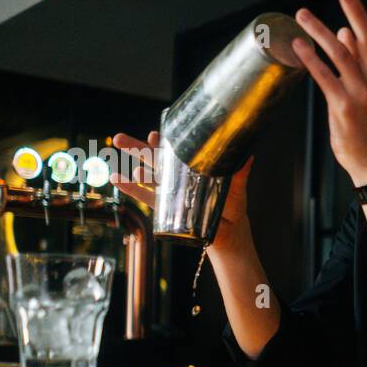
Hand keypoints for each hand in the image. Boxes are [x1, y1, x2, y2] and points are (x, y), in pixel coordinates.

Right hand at [111, 131, 253, 248]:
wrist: (230, 232)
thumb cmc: (233, 208)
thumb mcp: (237, 190)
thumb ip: (239, 174)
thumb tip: (247, 157)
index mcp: (193, 168)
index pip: (176, 151)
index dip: (164, 142)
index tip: (156, 134)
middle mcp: (178, 178)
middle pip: (155, 160)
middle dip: (138, 149)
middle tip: (120, 139)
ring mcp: (171, 193)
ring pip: (148, 178)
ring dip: (134, 170)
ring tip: (127, 164)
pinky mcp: (167, 210)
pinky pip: (146, 198)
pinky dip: (132, 190)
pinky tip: (118, 181)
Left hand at [291, 0, 366, 184]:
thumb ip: (356, 63)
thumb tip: (343, 32)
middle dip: (357, 13)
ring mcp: (360, 94)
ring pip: (342, 55)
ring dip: (320, 32)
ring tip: (303, 15)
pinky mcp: (344, 107)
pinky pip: (325, 77)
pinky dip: (311, 60)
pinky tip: (298, 47)